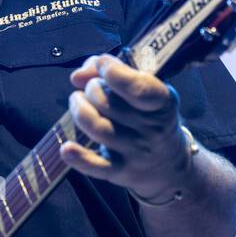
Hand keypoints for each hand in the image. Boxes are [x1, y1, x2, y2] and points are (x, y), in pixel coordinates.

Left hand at [59, 53, 192, 201]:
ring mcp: (136, 152)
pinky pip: (96, 166)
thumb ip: (114, 71)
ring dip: (80, 110)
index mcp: (162, 103)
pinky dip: (79, 158)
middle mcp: (151, 129)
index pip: (137, 88)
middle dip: (92, 89)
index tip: (102, 64)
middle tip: (91, 88)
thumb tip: (77, 75)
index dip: (113, 72)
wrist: (168, 164)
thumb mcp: (147, 89)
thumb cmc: (150, 115)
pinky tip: (67, 148)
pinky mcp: (120, 172)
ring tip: (77, 101)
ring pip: (98, 128)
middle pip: (109, 104)